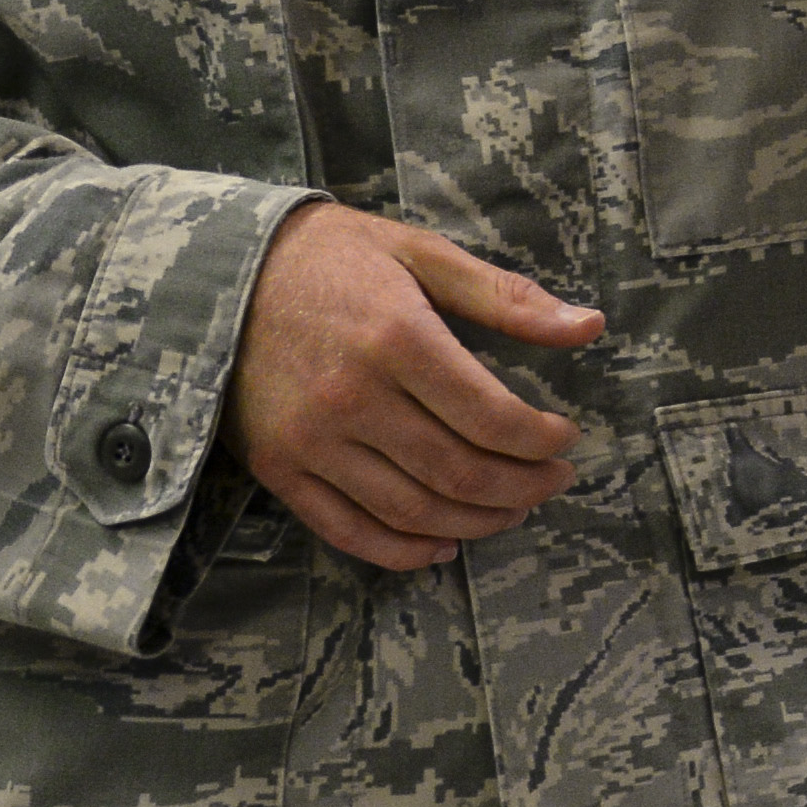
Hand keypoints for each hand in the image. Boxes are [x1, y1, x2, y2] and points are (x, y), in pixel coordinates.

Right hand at [227, 201, 600, 571]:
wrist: (216, 272)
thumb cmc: (330, 256)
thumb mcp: (421, 253)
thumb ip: (506, 297)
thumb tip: (590, 326)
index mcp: (397, 339)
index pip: (492, 418)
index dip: (543, 441)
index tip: (566, 439)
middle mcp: (353, 398)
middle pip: (459, 475)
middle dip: (524, 488)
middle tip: (553, 480)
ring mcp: (311, 440)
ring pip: (413, 512)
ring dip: (478, 523)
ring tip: (513, 510)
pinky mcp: (278, 467)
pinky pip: (348, 531)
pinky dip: (403, 552)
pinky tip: (445, 545)